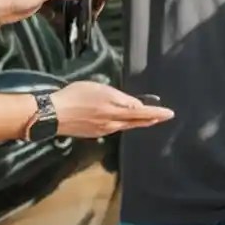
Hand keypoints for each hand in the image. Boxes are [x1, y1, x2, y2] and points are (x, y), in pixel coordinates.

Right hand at [51, 81, 173, 137]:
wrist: (53, 114)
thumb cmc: (76, 97)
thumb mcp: (101, 91)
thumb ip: (122, 100)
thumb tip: (138, 108)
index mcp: (115, 112)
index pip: (142, 113)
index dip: (157, 113)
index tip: (170, 114)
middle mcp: (112, 124)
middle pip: (136, 122)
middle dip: (151, 119)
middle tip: (163, 117)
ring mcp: (102, 130)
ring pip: (125, 126)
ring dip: (138, 122)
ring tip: (148, 118)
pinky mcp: (93, 132)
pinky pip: (113, 128)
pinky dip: (122, 123)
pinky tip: (121, 120)